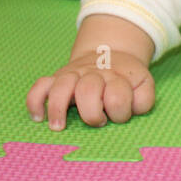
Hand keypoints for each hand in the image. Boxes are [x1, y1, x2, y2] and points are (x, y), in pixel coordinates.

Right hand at [26, 48, 155, 129]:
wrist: (109, 53)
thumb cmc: (126, 79)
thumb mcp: (143, 84)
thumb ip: (144, 99)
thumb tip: (133, 109)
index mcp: (116, 77)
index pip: (117, 96)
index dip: (120, 112)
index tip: (118, 117)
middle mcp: (92, 74)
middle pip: (88, 90)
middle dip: (92, 113)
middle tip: (98, 122)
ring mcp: (72, 74)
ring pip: (61, 86)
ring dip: (58, 107)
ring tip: (58, 127)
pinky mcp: (57, 77)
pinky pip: (40, 86)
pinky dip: (35, 101)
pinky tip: (37, 118)